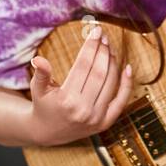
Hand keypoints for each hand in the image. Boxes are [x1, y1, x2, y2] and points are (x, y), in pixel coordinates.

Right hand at [27, 24, 134, 146]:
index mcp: (66, 100)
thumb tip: (38, 59)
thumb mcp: (38, 89)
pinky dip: (126, 84)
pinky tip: (127, 68)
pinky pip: (120, 101)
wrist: (47, 133)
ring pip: (110, 83)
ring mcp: (96, 118)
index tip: (95, 32)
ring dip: (112, 63)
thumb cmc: (43, 105)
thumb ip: (41, 73)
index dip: (91, 46)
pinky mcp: (105, 123)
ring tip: (109, 48)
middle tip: (104, 36)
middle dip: (102, 51)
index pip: (83, 65)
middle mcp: (83, 110)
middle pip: (99, 72)